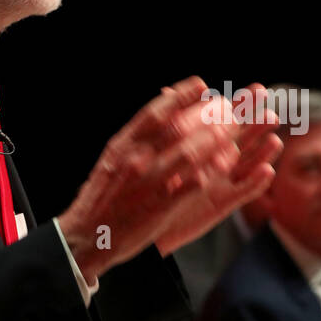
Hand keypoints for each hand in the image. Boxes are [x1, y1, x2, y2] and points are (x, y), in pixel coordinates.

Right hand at [57, 77, 278, 281]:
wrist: (87, 236)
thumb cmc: (104, 195)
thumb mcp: (114, 157)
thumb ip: (138, 134)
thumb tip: (162, 103)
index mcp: (123, 144)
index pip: (155, 112)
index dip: (181, 96)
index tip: (200, 85)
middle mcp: (136, 159)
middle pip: (178, 128)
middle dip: (207, 115)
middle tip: (227, 107)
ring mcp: (150, 182)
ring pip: (190, 152)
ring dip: (215, 139)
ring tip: (233, 130)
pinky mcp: (163, 206)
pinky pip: (195, 183)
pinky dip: (213, 169)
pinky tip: (228, 161)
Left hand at [154, 83, 281, 256]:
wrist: (141, 213)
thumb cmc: (149, 178)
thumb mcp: (158, 147)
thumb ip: (169, 121)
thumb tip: (166, 90)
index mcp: (205, 142)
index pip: (229, 118)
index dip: (244, 104)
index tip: (258, 89)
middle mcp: (217, 159)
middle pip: (244, 138)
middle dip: (259, 123)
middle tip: (274, 112)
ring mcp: (222, 181)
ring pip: (249, 163)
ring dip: (263, 152)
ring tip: (274, 139)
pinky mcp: (222, 203)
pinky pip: (243, 192)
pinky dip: (256, 182)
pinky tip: (267, 171)